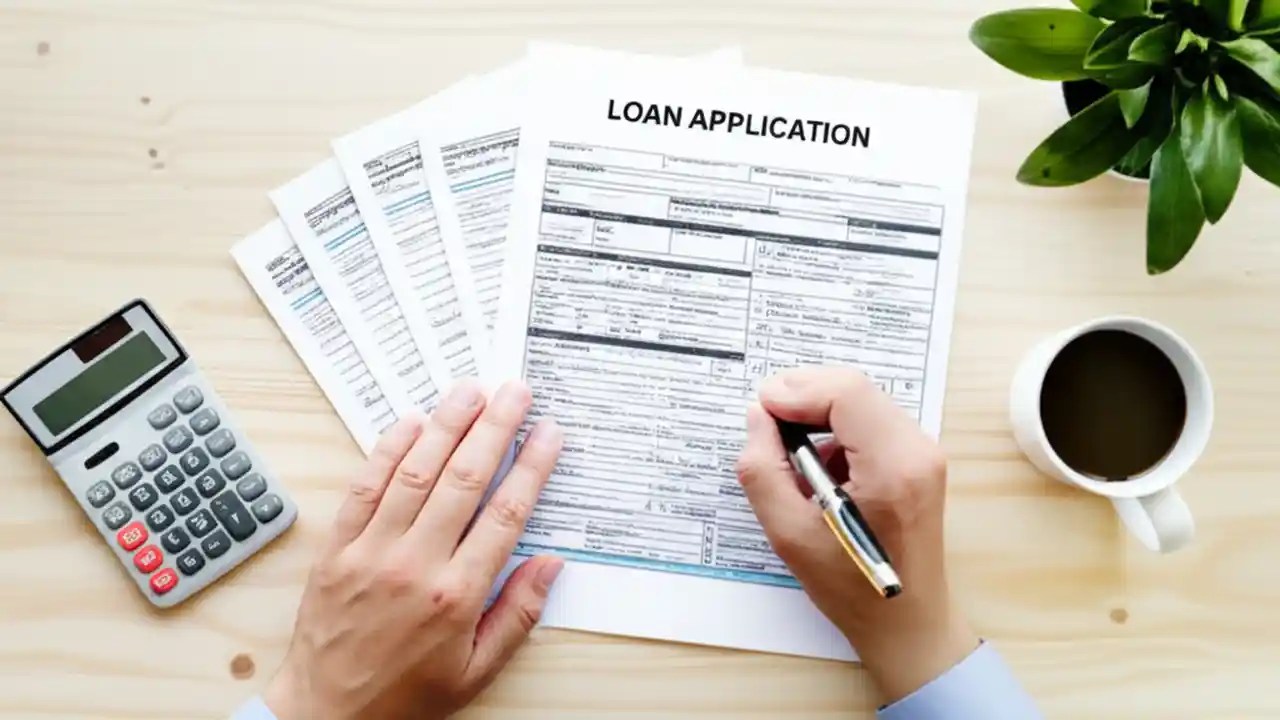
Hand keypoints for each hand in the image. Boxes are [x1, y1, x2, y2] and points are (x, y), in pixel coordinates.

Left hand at [263, 379, 564, 719]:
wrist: (327, 713)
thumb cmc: (405, 695)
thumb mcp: (476, 671)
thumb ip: (518, 614)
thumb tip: (550, 565)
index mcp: (456, 595)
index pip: (505, 514)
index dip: (531, 466)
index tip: (548, 434)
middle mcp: (415, 564)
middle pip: (465, 479)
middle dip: (495, 428)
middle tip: (516, 392)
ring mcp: (372, 552)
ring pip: (416, 472)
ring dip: (446, 425)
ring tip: (470, 391)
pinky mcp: (338, 548)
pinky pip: (365, 486)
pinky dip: (388, 450)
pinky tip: (412, 423)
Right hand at [736, 366, 977, 702]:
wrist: (907, 624)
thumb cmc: (851, 590)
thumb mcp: (789, 534)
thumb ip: (764, 469)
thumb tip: (759, 417)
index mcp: (893, 468)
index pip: (846, 393)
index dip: (797, 391)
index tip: (763, 411)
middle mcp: (918, 451)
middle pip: (854, 389)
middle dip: (804, 396)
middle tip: (767, 424)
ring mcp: (924, 454)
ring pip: (861, 402)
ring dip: (820, 414)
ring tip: (790, 454)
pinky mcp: (918, 460)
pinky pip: (871, 422)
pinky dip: (837, 431)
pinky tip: (818, 468)